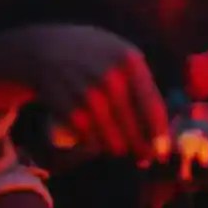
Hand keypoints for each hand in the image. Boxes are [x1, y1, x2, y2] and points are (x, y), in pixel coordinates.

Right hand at [0, 24, 169, 163]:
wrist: (44, 50)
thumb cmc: (92, 53)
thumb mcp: (121, 52)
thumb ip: (142, 80)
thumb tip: (160, 121)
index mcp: (130, 61)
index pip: (152, 107)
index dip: (160, 135)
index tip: (163, 152)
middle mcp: (111, 78)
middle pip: (134, 129)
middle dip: (142, 149)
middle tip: (145, 157)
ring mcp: (88, 96)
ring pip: (113, 141)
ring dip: (119, 149)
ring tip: (122, 148)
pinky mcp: (69, 111)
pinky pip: (91, 141)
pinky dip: (96, 145)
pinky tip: (99, 141)